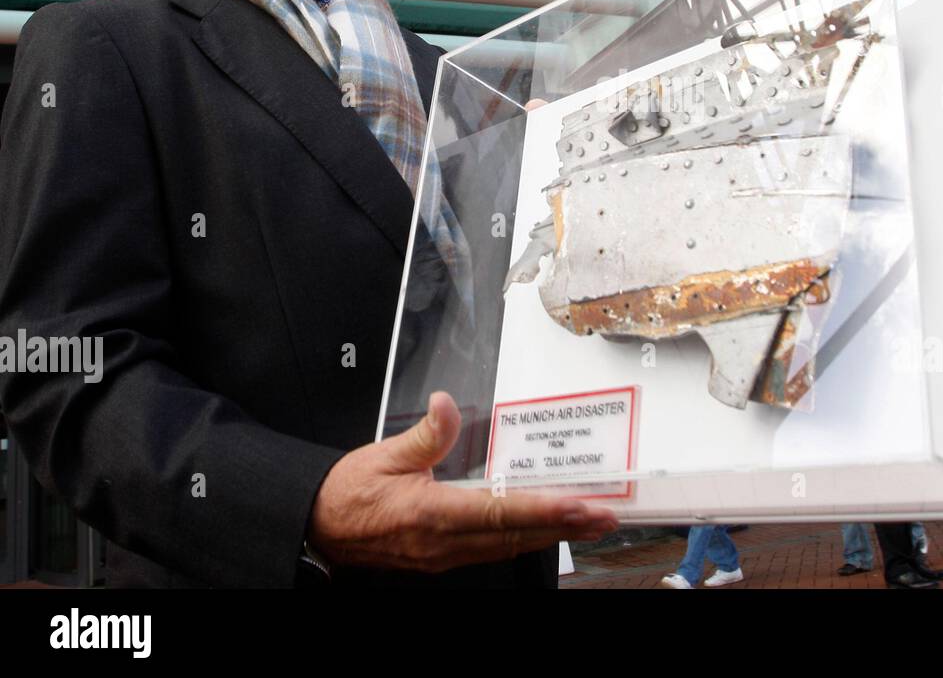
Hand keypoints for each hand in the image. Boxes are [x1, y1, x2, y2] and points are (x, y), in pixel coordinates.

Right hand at [307, 391, 618, 573]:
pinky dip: (523, 538)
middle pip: (515, 536)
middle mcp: (443, 542)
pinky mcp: (441, 558)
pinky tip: (542, 529)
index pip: (500, 513)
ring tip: (587, 523)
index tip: (580, 505)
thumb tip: (447, 403)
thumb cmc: (348, 493)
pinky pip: (491, 550)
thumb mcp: (385, 454)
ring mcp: (443, 556)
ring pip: (507, 547)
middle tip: (604, 516)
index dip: (544, 510)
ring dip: (549, 534)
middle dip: (564, 526)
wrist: (317, 527)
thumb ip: (427, 434)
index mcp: (431, 514)